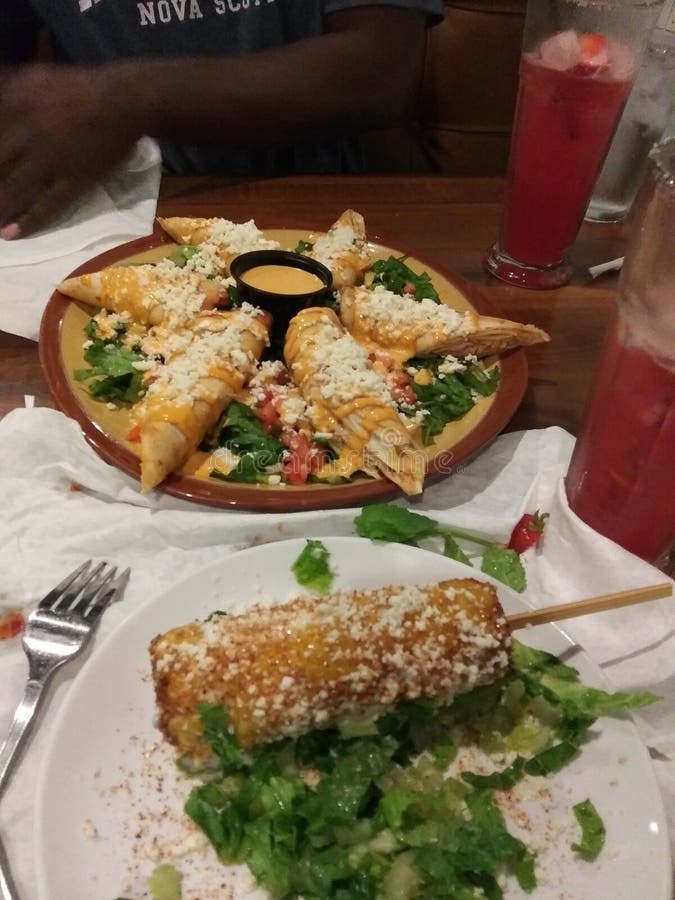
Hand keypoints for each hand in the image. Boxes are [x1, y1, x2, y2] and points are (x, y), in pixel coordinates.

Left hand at [0, 63, 141, 237]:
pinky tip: (11, 233)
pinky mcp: (72, 181)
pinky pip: (46, 206)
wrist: (122, 102)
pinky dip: (28, 221)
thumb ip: (7, 88)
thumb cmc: (78, 88)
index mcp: (15, 108)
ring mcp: (50, 162)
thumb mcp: (33, 76)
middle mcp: (27, 137)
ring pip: (13, 190)